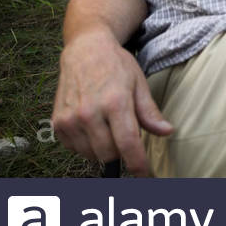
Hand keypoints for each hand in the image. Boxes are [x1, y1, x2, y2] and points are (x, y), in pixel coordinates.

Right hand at [51, 28, 172, 175]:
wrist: (85, 50)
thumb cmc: (116, 66)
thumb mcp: (139, 83)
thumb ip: (150, 112)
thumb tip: (167, 132)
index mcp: (115, 102)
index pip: (128, 144)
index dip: (138, 164)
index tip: (145, 174)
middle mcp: (90, 113)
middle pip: (109, 154)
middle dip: (122, 153)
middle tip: (127, 138)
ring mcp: (71, 119)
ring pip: (91, 154)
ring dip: (104, 150)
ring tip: (109, 128)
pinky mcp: (58, 123)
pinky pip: (75, 149)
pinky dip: (87, 146)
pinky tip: (94, 128)